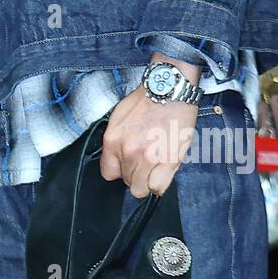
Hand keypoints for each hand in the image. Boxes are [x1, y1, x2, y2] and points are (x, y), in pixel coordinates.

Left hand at [100, 71, 199, 197]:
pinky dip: (160, 184)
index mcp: (113, 141)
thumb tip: (118, 158)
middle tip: (144, 161)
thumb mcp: (119, 117)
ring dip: (147, 180)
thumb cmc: (145, 100)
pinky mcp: (169, 160)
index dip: (119, 171)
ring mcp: (149, 158)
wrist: (168, 89)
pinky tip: (162, 172)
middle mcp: (128, 152)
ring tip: (154, 167)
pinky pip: (159, 187)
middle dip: (135, 174)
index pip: (108, 173)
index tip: (126, 166)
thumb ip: (116, 141)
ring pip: (141, 188)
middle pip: (127, 181)